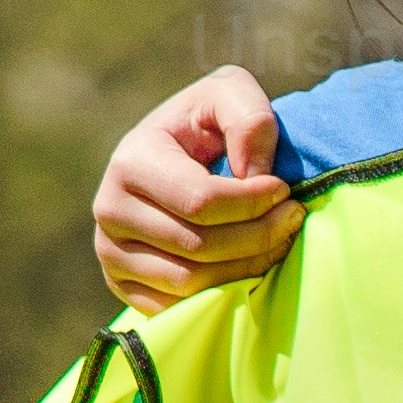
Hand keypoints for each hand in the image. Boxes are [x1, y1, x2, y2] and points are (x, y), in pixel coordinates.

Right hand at [93, 72, 288, 304]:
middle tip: (293, 218)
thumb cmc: (207, 125)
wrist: (172, 158)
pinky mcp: (122, 284)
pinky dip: (223, 292)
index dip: (254, 203)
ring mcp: (111, 251)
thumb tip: (254, 171)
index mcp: (131, 161)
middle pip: (200, 246)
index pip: (202, 203)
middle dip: (260, 236)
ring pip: (192, 282)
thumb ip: (248, 116)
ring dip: (248, 266)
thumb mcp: (229, 95)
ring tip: (277, 239)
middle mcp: (110, 209)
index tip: (285, 190)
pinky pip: (178, 307)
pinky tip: (249, 263)